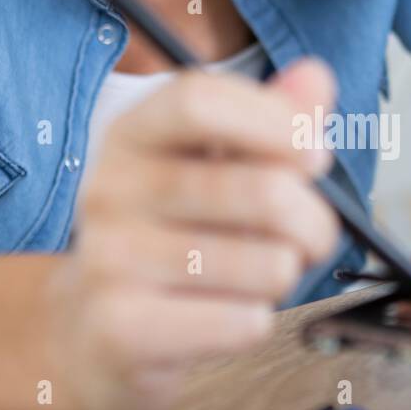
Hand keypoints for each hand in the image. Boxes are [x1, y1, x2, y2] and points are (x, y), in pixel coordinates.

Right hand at [46, 58, 339, 409]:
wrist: (94, 334)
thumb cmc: (173, 240)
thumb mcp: (214, 168)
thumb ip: (270, 122)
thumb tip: (315, 75)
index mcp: (132, 136)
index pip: (200, 101)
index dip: (275, 121)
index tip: (316, 155)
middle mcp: (109, 190)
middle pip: (262, 190)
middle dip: (314, 222)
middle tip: (311, 239)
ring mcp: (108, 260)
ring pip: (267, 264)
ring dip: (284, 278)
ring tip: (253, 280)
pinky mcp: (119, 329)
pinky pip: (243, 323)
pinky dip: (255, 323)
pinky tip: (223, 319)